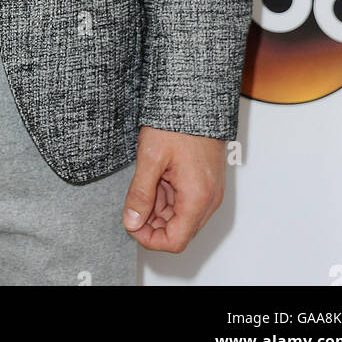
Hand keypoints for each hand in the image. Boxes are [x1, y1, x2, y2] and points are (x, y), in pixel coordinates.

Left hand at [122, 126, 224, 252]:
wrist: (197, 99)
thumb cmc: (178, 124)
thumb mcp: (151, 157)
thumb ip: (140, 193)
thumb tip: (131, 222)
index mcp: (197, 198)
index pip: (175, 241)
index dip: (149, 239)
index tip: (132, 223)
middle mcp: (209, 200)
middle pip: (179, 231)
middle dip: (152, 221)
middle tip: (134, 200)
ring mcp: (210, 192)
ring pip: (181, 217)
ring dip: (159, 208)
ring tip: (146, 180)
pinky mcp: (207, 183)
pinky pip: (187, 202)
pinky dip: (168, 196)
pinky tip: (156, 177)